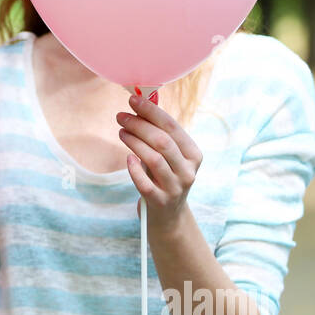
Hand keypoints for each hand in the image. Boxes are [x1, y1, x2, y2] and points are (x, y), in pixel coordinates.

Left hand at [117, 92, 203, 232]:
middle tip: (121, 116)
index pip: (172, 127)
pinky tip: (127, 159)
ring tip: (121, 131)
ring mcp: (176, 188)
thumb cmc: (164, 176)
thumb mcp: (168, 156)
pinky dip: (135, 169)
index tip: (133, 100)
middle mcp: (188, 171)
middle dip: (139, 125)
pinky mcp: (160, 202)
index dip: (152, 111)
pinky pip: (145, 183)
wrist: (168, 215)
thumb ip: (159, 133)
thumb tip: (140, 102)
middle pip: (162, 141)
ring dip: (134, 142)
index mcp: (194, 154)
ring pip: (154, 159)